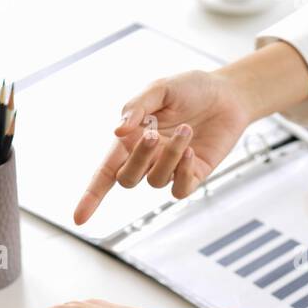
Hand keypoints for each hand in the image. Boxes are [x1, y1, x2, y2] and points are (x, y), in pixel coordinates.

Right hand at [73, 70, 252, 224]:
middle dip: (138, 159)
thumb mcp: (160, 88)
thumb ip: (137, 107)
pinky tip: (191, 150)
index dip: (90, 197)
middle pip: (127, 179)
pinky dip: (182, 172)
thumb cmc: (190, 89)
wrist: (229, 94)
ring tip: (187, 130)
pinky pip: (179, 189)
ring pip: (156, 180)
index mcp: (129, 140)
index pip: (104, 174)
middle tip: (154, 133)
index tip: (78, 219)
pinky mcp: (192, 176)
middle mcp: (146, 159)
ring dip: (169, 156)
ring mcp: (169, 170)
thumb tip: (117, 132)